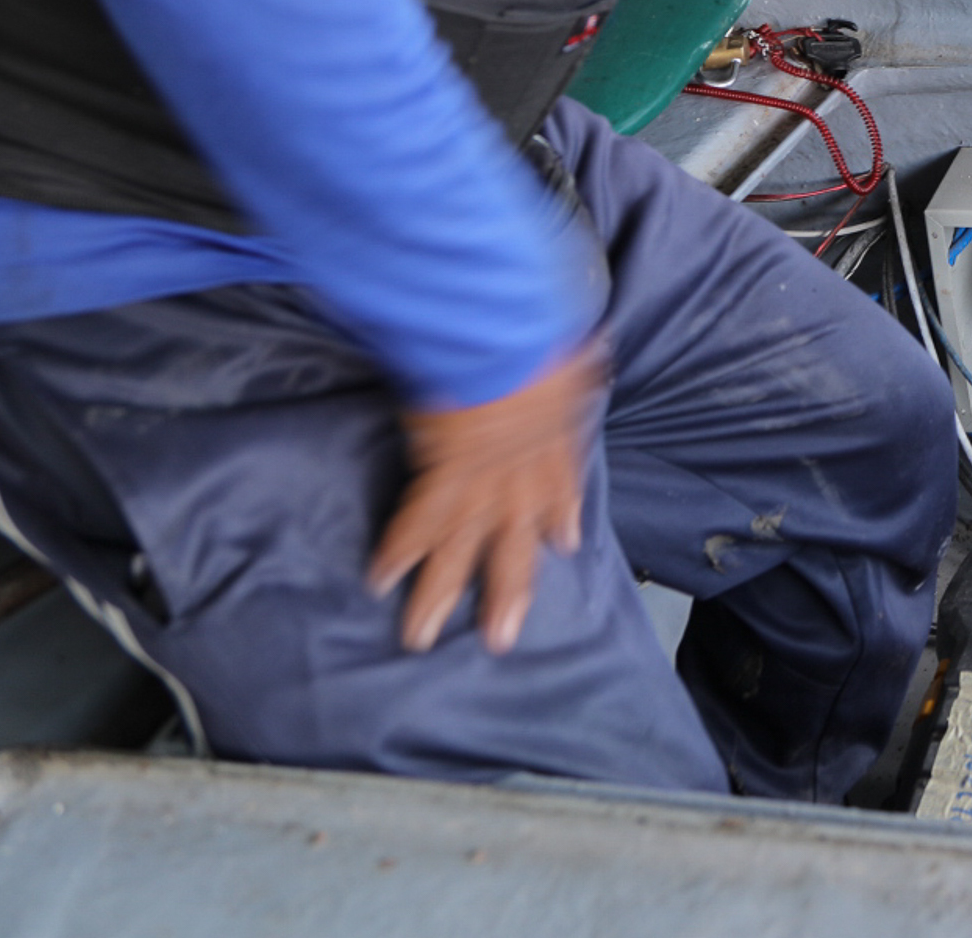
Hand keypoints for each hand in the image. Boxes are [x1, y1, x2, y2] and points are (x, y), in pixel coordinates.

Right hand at [367, 343, 603, 654]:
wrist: (512, 337)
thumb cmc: (542, 334)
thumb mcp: (575, 349)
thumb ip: (579, 361)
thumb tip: (592, 349)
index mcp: (553, 440)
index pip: (559, 488)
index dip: (559, 517)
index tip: (562, 544)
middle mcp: (521, 475)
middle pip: (514, 543)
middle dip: (506, 592)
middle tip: (500, 637)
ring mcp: (483, 481)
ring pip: (460, 549)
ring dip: (440, 595)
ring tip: (421, 637)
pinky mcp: (444, 472)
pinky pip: (418, 522)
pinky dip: (398, 552)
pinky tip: (379, 581)